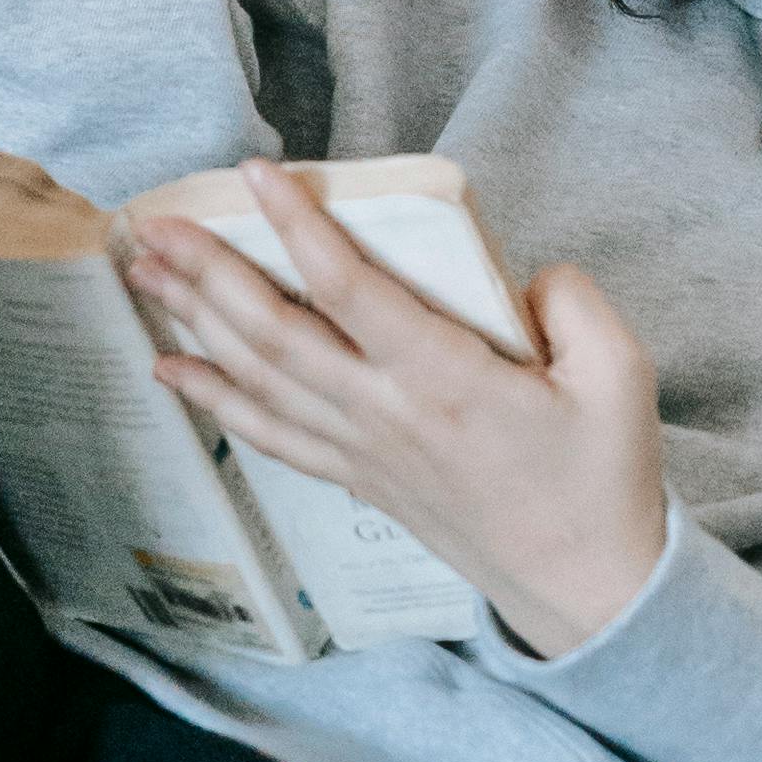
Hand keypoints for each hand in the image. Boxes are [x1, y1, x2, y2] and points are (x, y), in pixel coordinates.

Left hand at [123, 166, 668, 659]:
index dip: (297, 229)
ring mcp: (363, 451)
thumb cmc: (601, 478)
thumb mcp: (619, 374)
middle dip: (206, 273)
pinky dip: (214, 400)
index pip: (351, 290)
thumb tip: (522, 273)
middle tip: (152, 222)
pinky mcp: (359, 477)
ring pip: (259, 380)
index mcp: (447, 379)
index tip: (256, 175)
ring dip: (194, 322)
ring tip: (141, 271)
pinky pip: (270, 434)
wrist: (583, 587)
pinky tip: (170, 369)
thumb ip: (572, 302)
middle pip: (274, 335)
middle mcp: (386, 414)